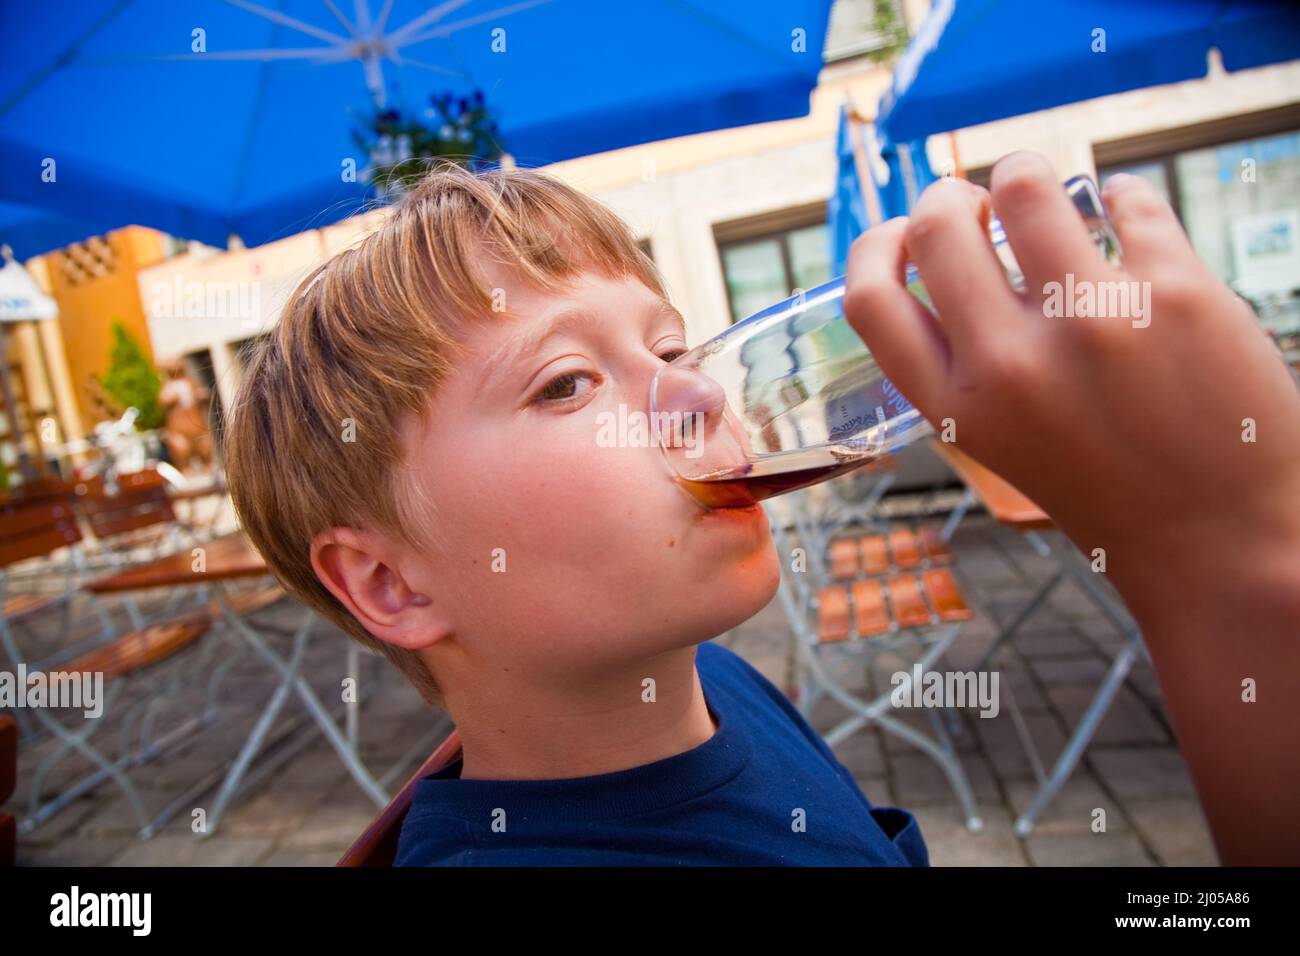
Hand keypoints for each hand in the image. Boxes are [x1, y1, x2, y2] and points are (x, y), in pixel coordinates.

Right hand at [843, 151, 1299, 863]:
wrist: (1224, 542)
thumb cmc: (1109, 490)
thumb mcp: (1002, 444)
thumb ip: (965, 366)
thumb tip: (949, 255)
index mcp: (960, 409)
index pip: (870, 299)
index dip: (873, 247)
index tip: (898, 233)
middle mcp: (1011, 364)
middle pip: (936, 225)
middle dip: (949, 194)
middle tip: (978, 202)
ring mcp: (1093, 322)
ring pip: (1024, 183)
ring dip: (1025, 171)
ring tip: (1045, 190)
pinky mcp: (1176, 291)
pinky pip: (1128, 199)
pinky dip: (1122, 199)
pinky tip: (1129, 222)